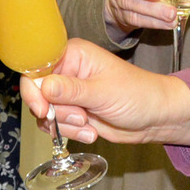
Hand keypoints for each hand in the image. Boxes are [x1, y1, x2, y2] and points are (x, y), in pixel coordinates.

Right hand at [20, 38, 189, 145]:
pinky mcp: (73, 113)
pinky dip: (70, 133)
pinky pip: (56, 126)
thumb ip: (71, 90)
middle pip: (38, 94)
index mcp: (73, 55)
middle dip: (57, 113)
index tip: (43, 110)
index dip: (34, 90)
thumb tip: (43, 85)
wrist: (155, 118)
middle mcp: (67, 72)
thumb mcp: (104, 92)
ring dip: (65, 126)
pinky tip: (91, 132)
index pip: (37, 68)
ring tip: (89, 125)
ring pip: (46, 113)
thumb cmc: (137, 94)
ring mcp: (69, 94)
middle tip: (81, 117)